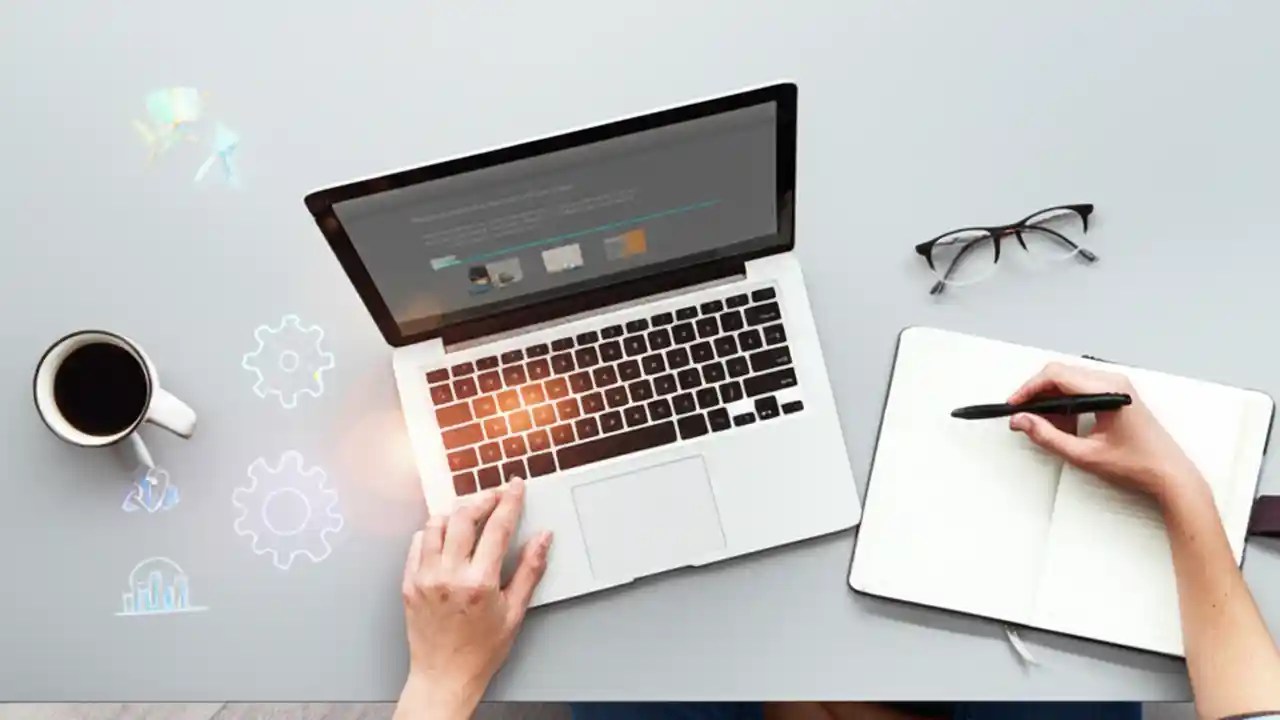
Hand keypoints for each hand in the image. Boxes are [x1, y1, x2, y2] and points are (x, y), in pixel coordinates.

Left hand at [395, 479, 552, 719]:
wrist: (444, 675)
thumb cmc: (481, 650)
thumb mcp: (515, 612)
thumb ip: (529, 570)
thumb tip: (542, 539)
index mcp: (479, 582)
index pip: (497, 527)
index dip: (509, 500)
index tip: (515, 486)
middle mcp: (449, 575)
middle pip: (464, 517)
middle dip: (483, 498)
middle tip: (495, 494)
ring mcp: (425, 577)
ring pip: (436, 525)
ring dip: (455, 512)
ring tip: (470, 513)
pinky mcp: (408, 583)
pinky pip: (417, 543)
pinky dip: (432, 532)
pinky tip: (445, 536)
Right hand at [1006, 362, 1203, 501]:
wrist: (1170, 474)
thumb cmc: (1138, 464)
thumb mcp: (1084, 454)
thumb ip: (1047, 436)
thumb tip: (1023, 421)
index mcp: (1108, 390)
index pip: (1056, 375)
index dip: (1029, 389)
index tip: (1014, 404)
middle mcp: (1113, 381)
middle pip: (1061, 374)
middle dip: (1039, 396)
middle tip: (1026, 418)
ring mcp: (1117, 386)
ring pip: (1069, 381)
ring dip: (1053, 402)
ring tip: (1051, 428)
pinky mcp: (1117, 394)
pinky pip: (1082, 389)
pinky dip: (1068, 405)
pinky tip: (1068, 427)